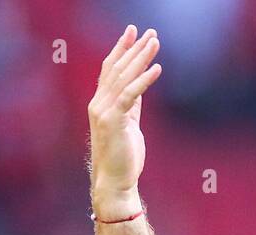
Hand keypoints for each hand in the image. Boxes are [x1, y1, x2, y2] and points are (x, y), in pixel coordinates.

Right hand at [88, 26, 162, 218]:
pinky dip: (144, 80)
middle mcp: (98, 103)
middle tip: (148, 31)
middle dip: (133, 48)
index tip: (133, 33)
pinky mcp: (114, 121)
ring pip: (123, 77)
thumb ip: (131, 107)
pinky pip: (131, 95)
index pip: (110, 70)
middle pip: (117, 68)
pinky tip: (157, 68)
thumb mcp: (129, 126)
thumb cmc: (123, 158)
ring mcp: (104, 111)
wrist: (115, 181)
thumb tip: (140, 91)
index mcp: (101, 103)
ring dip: (141, 58)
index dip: (121, 50)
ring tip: (155, 42)